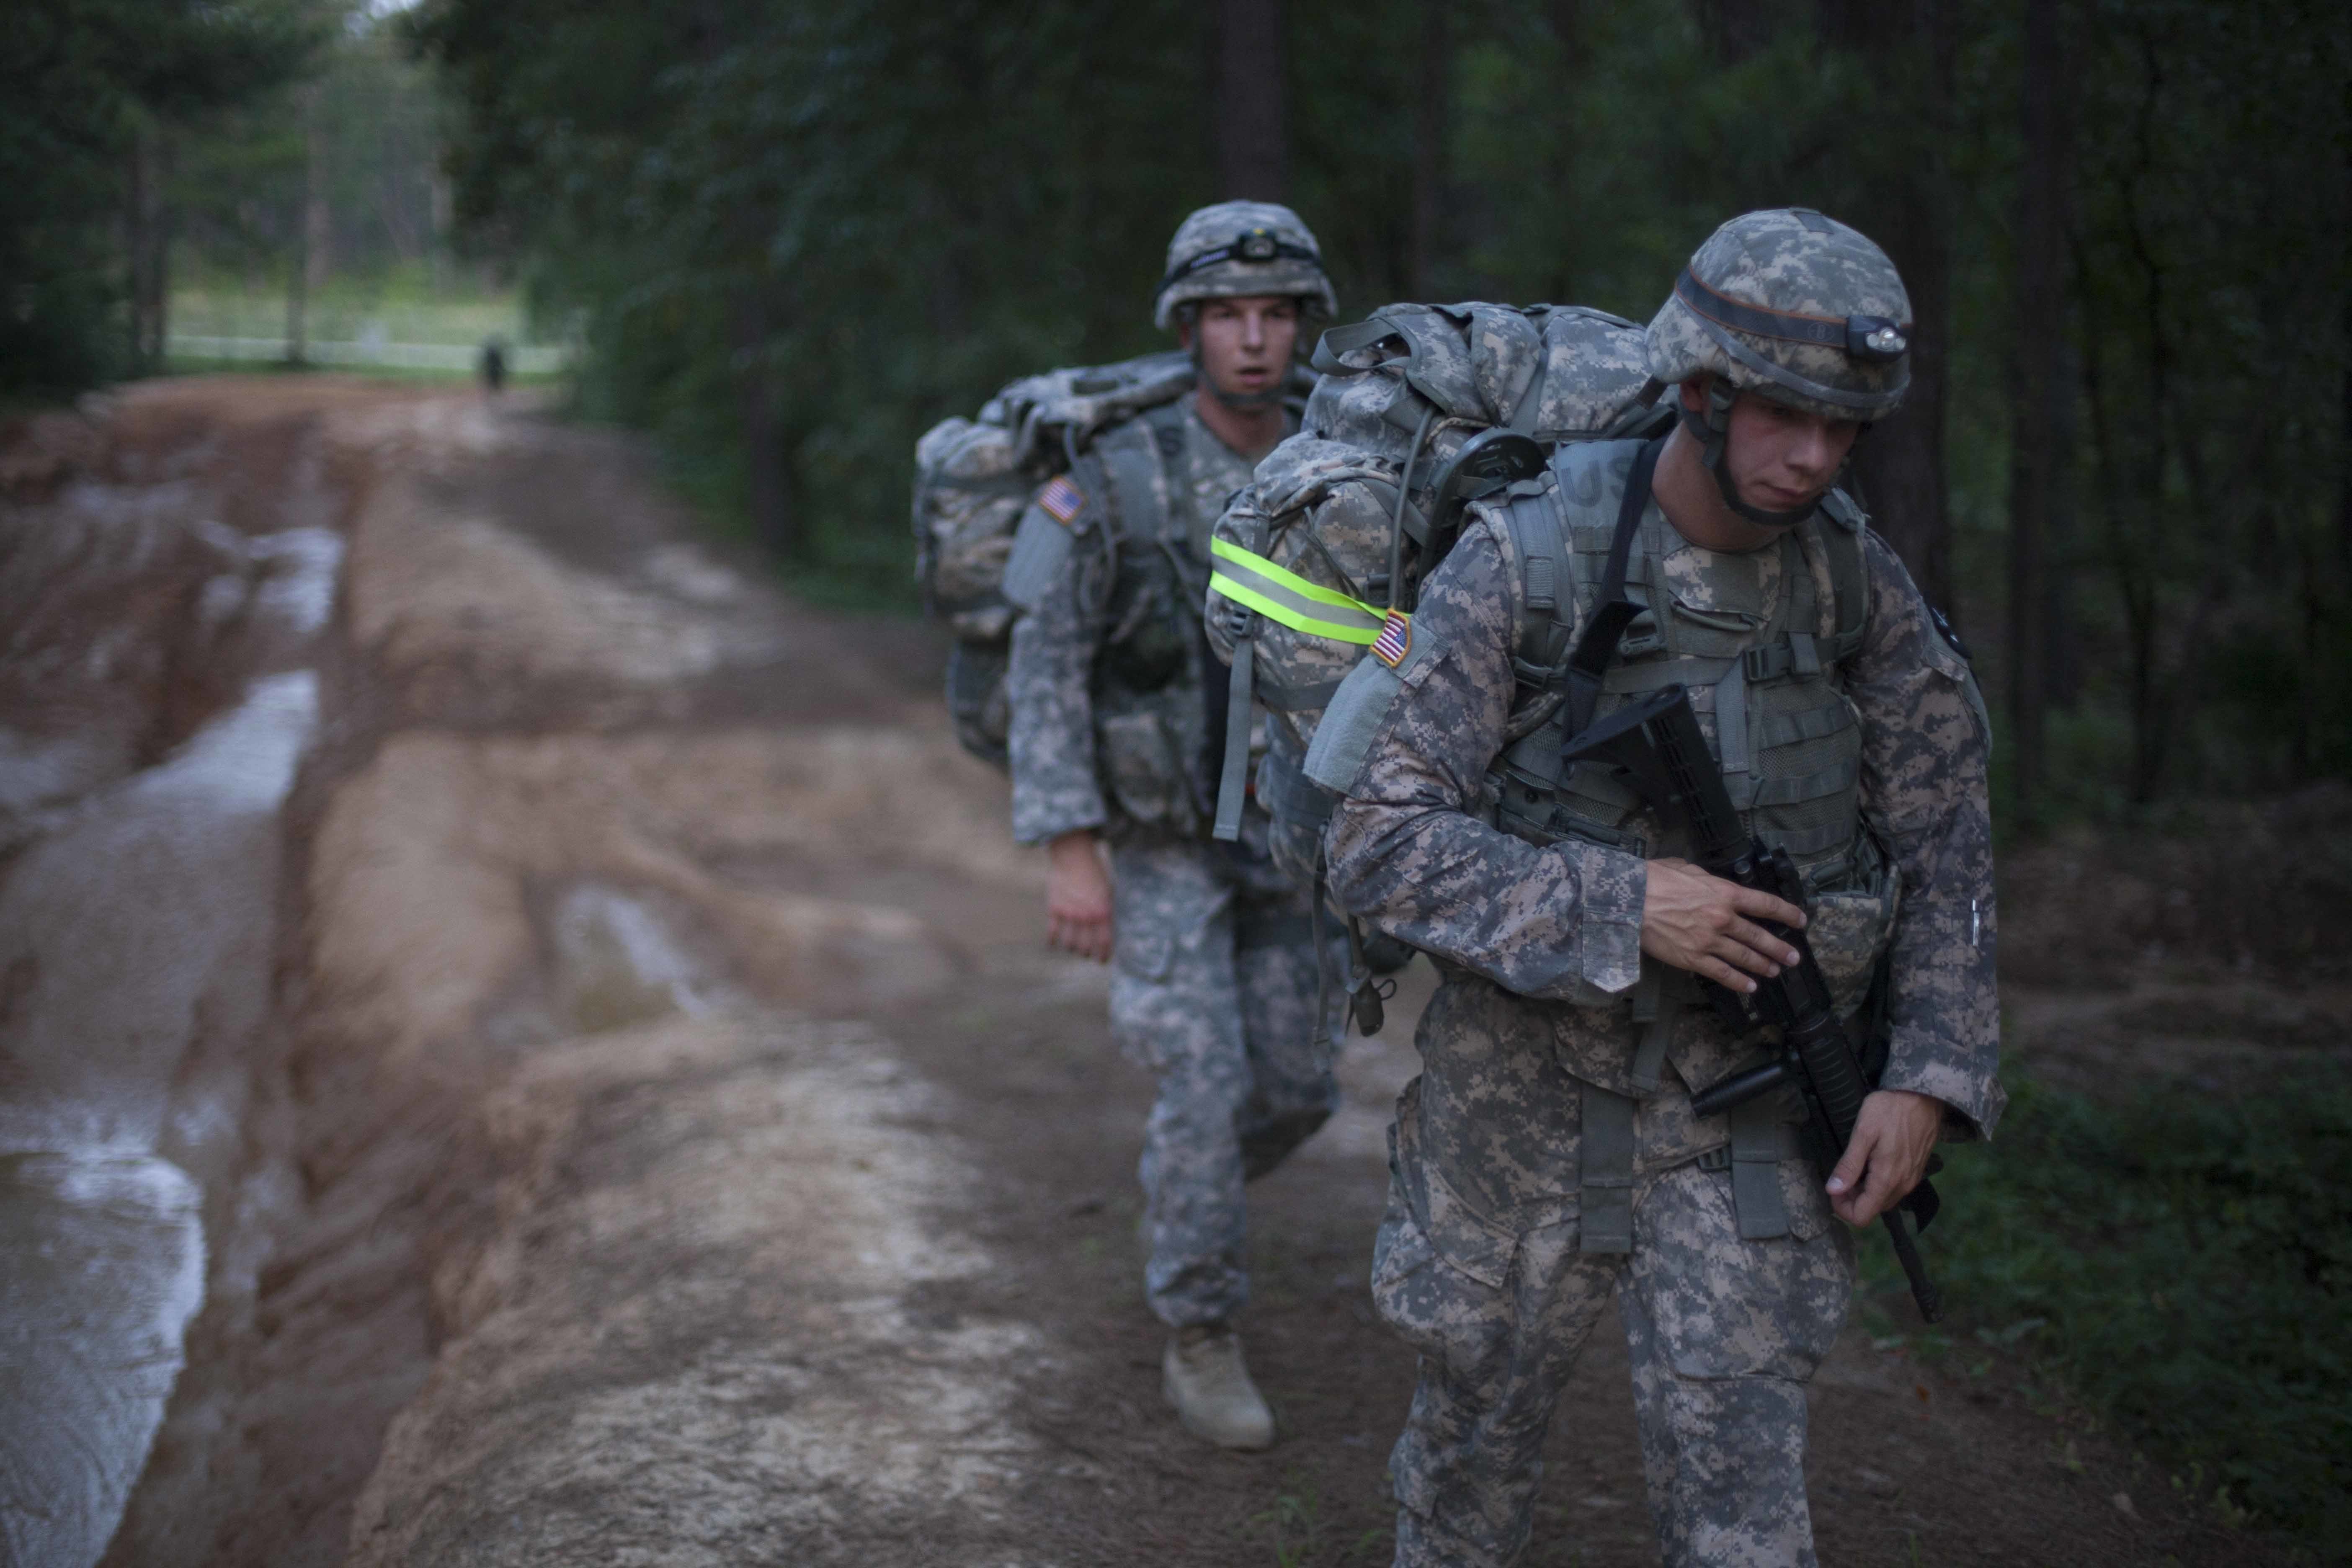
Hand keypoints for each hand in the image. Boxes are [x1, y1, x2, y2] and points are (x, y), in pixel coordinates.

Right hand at [1045, 831, 1113, 962]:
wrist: (1074, 857)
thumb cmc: (1094, 873)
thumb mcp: (1108, 892)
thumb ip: (1105, 912)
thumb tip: (1104, 930)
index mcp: (1103, 912)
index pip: (1104, 943)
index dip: (1103, 955)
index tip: (1102, 961)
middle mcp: (1086, 917)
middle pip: (1085, 947)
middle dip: (1086, 954)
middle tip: (1086, 953)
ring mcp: (1069, 914)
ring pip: (1069, 944)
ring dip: (1071, 948)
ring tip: (1073, 947)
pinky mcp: (1054, 909)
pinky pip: (1052, 933)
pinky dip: (1053, 942)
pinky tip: (1054, 944)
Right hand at [1639, 857, 1805, 992]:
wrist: (1629, 901)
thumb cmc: (1652, 880)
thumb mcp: (1686, 869)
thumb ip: (1706, 880)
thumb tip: (1711, 884)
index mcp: (1724, 893)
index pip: (1765, 904)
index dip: (1787, 913)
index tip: (1800, 920)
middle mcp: (1722, 918)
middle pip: (1758, 936)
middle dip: (1779, 948)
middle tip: (1793, 957)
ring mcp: (1709, 941)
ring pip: (1744, 957)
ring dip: (1763, 965)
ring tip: (1775, 971)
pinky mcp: (1693, 959)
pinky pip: (1722, 974)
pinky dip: (1739, 982)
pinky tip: (1751, 987)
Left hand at [1826, 1090, 1943, 1226]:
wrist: (1923, 1096)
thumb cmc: (1890, 1110)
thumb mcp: (1863, 1133)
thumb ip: (1849, 1165)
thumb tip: (1833, 1191)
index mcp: (1887, 1180)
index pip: (1862, 1216)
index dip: (1842, 1208)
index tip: (1833, 1189)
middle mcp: (1902, 1186)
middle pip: (1872, 1210)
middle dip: (1852, 1199)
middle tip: (1842, 1174)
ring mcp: (1911, 1179)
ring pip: (1883, 1200)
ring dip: (1865, 1191)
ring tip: (1855, 1166)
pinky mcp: (1915, 1171)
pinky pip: (1894, 1188)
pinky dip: (1878, 1183)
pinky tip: (1871, 1162)